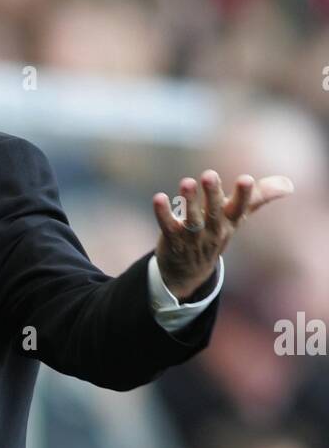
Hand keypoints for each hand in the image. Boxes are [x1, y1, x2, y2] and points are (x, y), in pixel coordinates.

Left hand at [153, 171, 293, 298]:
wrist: (189, 273)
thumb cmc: (215, 234)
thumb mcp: (238, 217)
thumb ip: (259, 197)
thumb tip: (288, 184)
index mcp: (230, 222)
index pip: (240, 209)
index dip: (244, 195)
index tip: (246, 179)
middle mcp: (213, 230)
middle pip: (214, 213)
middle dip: (212, 194)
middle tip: (209, 174)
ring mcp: (192, 237)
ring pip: (192, 220)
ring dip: (189, 202)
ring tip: (186, 182)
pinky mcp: (172, 240)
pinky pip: (168, 226)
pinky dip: (163, 214)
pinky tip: (159, 199)